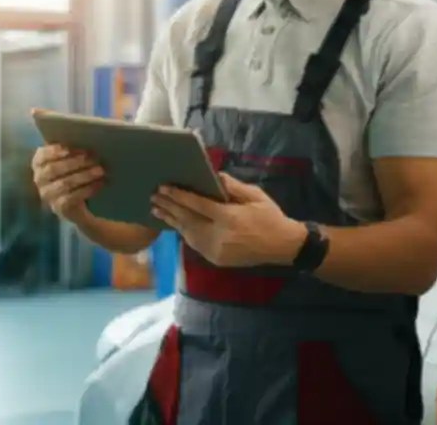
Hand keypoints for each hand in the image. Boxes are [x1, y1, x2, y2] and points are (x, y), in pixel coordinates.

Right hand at [32, 143, 104, 222]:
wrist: (81, 201)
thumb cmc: (77, 170)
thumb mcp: (73, 156)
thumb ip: (73, 145)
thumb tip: (83, 131)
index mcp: (39, 163)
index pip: (41, 156)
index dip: (53, 151)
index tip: (69, 147)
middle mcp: (39, 179)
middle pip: (53, 169)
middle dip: (74, 162)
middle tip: (94, 157)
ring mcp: (48, 195)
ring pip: (64, 183)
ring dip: (84, 175)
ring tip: (100, 170)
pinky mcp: (59, 208)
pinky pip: (72, 198)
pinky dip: (87, 189)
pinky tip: (100, 184)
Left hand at [150, 173, 305, 267]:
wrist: (282, 246)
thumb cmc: (270, 217)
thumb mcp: (255, 196)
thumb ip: (233, 186)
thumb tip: (214, 176)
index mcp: (229, 218)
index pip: (197, 205)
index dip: (179, 196)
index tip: (165, 188)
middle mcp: (219, 235)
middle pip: (187, 220)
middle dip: (169, 207)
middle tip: (154, 197)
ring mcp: (216, 250)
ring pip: (187, 234)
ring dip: (172, 221)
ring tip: (157, 210)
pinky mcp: (216, 259)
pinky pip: (195, 244)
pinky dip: (184, 233)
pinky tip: (176, 224)